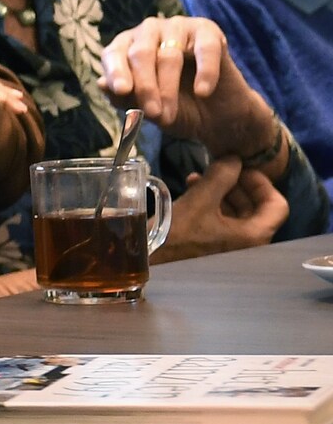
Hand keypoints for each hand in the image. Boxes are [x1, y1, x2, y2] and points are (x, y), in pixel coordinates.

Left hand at [99, 16, 278, 158]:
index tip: (121, 91)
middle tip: (152, 114)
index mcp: (125, 46)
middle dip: (145, 88)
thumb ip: (124, 97)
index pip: (114, 54)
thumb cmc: (174, 109)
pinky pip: (205, 49)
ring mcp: (178, 27)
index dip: (116, 72)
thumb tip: (101, 83)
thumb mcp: (146, 109)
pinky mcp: (208, 30)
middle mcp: (148, 31)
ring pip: (169, 54)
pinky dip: (205, 72)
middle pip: (141, 54)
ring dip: (168, 88)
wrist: (216, 117)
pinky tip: (203, 92)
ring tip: (170, 115)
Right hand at [152, 156, 287, 262]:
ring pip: (238, 214)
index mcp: (253, 235)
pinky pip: (223, 223)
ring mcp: (231, 248)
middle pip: (256, 208)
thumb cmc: (175, 237)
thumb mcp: (198, 201)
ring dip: (222, 192)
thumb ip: (221, 175)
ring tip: (199, 177)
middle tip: (218, 169)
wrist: (147, 265)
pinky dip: (212, 205)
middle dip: (237, 184)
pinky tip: (192, 190)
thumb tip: (234, 158)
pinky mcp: (214, 249)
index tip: (239, 169)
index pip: (277, 204)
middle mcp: (248, 245)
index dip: (261, 182)